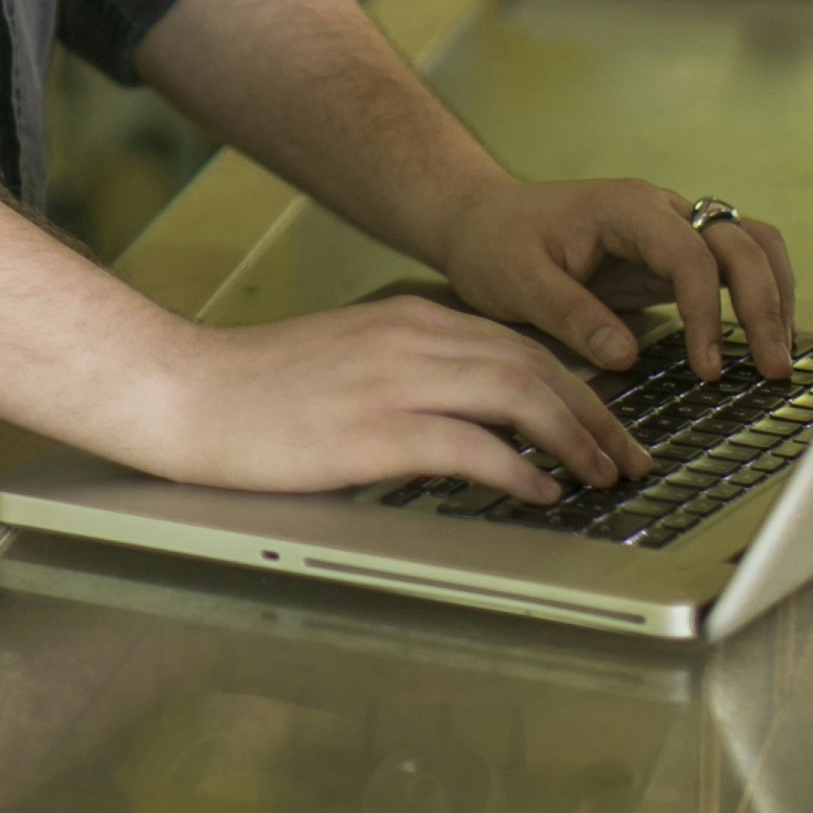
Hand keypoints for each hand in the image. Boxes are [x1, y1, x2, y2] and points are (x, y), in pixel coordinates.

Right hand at [117, 297, 650, 502]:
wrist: (184, 391)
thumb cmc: (255, 390)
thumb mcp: (346, 360)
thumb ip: (407, 373)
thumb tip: (470, 415)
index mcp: (407, 319)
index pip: (517, 344)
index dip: (576, 387)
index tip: (607, 425)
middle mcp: (410, 338)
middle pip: (534, 366)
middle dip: (595, 414)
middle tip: (629, 458)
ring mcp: (393, 381)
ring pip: (518, 394)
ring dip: (574, 438)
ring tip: (602, 477)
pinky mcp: (373, 430)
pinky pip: (471, 446)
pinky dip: (519, 470)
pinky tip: (541, 493)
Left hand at [432, 179, 798, 381]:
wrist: (482, 220)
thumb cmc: (495, 244)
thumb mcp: (517, 282)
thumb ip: (571, 315)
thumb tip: (625, 356)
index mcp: (625, 209)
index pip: (691, 255)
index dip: (707, 312)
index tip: (708, 368)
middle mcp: (660, 210)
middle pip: (741, 242)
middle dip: (764, 304)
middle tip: (772, 368)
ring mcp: (672, 230)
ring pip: (752, 246)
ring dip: (774, 296)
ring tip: (778, 356)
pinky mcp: (672, 257)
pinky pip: (733, 268)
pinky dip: (758, 297)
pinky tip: (758, 342)